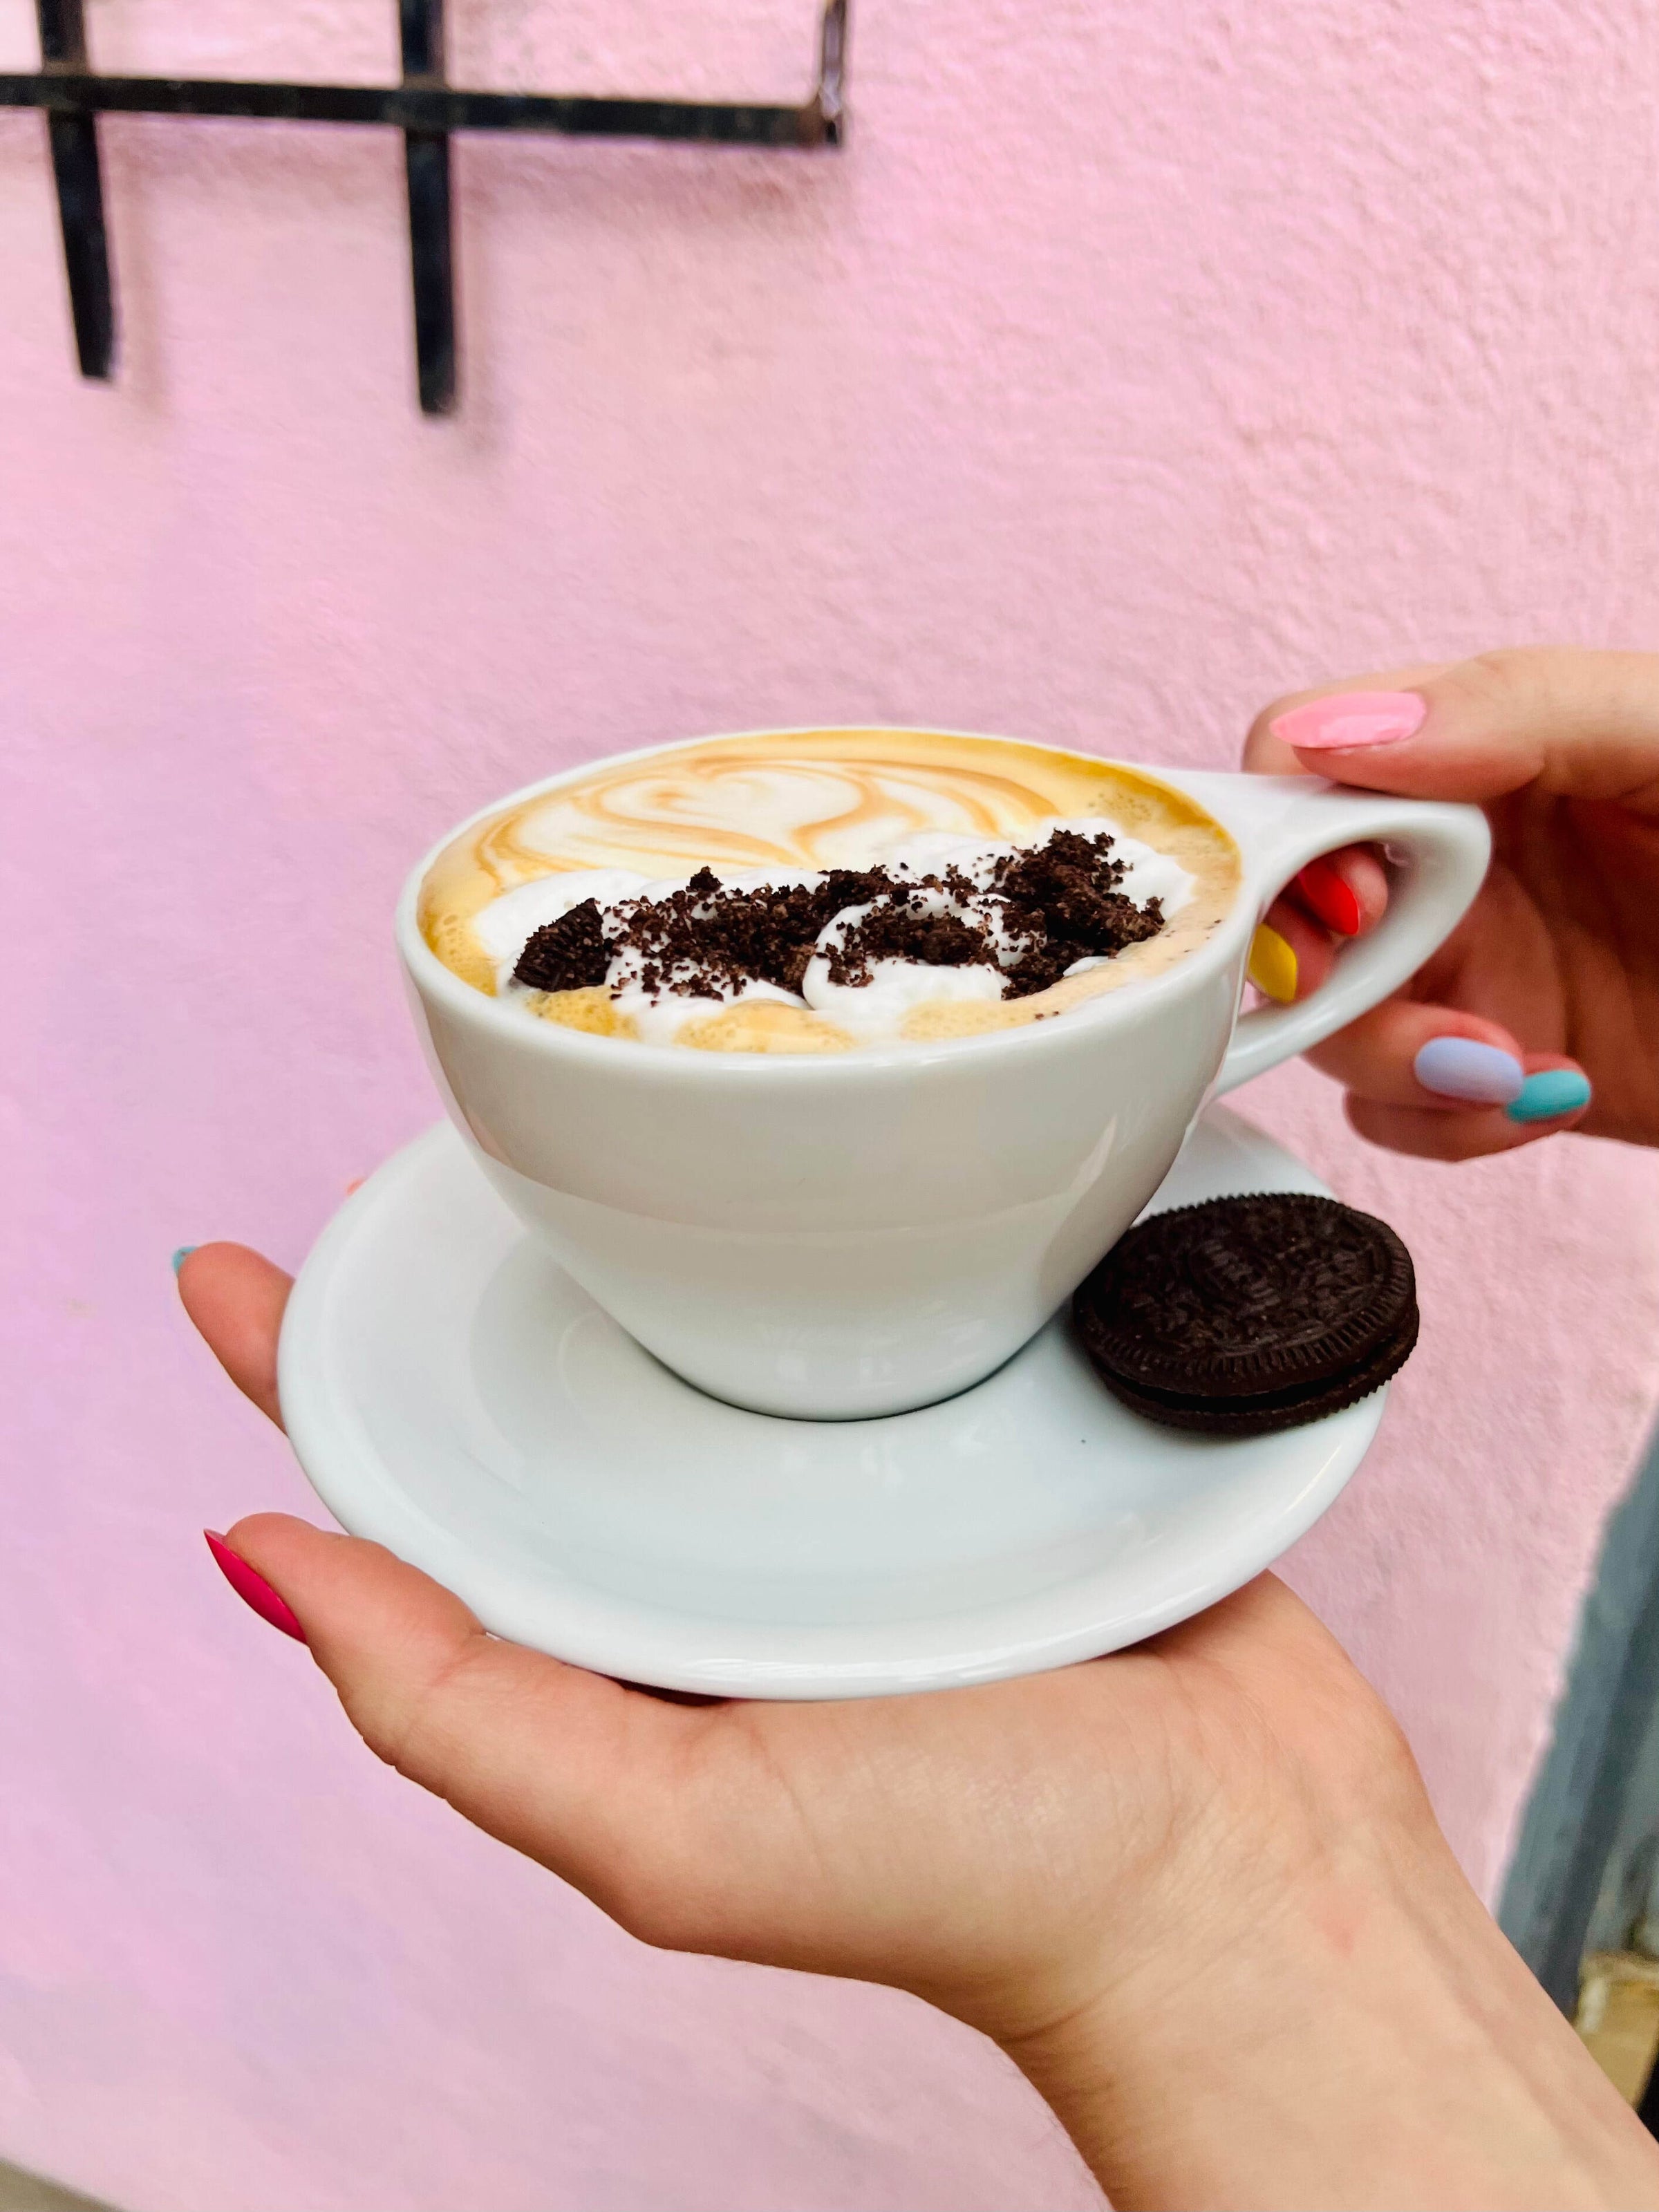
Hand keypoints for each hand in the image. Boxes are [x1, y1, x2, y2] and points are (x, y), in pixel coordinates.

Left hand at [180, 1241, 1658, 2208]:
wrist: (1242, 1871)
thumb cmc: (975, 1879)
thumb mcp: (673, 1828)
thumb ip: (459, 1710)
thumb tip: (251, 1562)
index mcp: (626, 1634)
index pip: (425, 1492)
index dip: (312, 1381)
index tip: (229, 1269)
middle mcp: (724, 1550)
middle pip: (565, 1375)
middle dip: (482, 1260)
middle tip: (431, 1122)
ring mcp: (857, 1482)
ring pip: (727, 1320)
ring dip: (662, 1214)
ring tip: (600, 1088)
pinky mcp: (983, 1429)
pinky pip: (890, 1310)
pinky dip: (848, 1234)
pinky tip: (834, 1154)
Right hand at [1243, 647, 1658, 1159]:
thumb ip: (1516, 709)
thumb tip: (1326, 733)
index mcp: (1487, 746)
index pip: (1305, 761)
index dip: (1289, 837)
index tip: (1355, 900)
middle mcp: (1462, 856)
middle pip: (1293, 908)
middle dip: (1340, 978)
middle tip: (1441, 1017)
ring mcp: (1477, 967)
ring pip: (1330, 1021)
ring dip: (1398, 1063)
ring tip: (1510, 1072)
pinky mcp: (1502, 1071)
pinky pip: (1394, 1112)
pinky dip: (1442, 1127)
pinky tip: (1545, 1101)